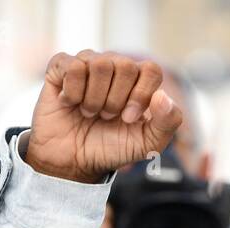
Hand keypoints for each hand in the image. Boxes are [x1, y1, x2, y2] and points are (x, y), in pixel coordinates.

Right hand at [25, 51, 183, 184]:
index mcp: (139, 82)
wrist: (74, 161)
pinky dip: (73, 92)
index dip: (141, 95)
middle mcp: (114, 68)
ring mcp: (88, 64)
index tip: (128, 119)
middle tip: (106, 117)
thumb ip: (167, 123)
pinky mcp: (61, 67)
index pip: (151, 70)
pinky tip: (70, 103)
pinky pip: (74, 67)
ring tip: (90, 112)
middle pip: (126, 66)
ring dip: (95, 98)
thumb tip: (163, 95)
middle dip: (116, 100)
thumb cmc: (111, 149)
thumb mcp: (147, 144)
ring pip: (100, 64)